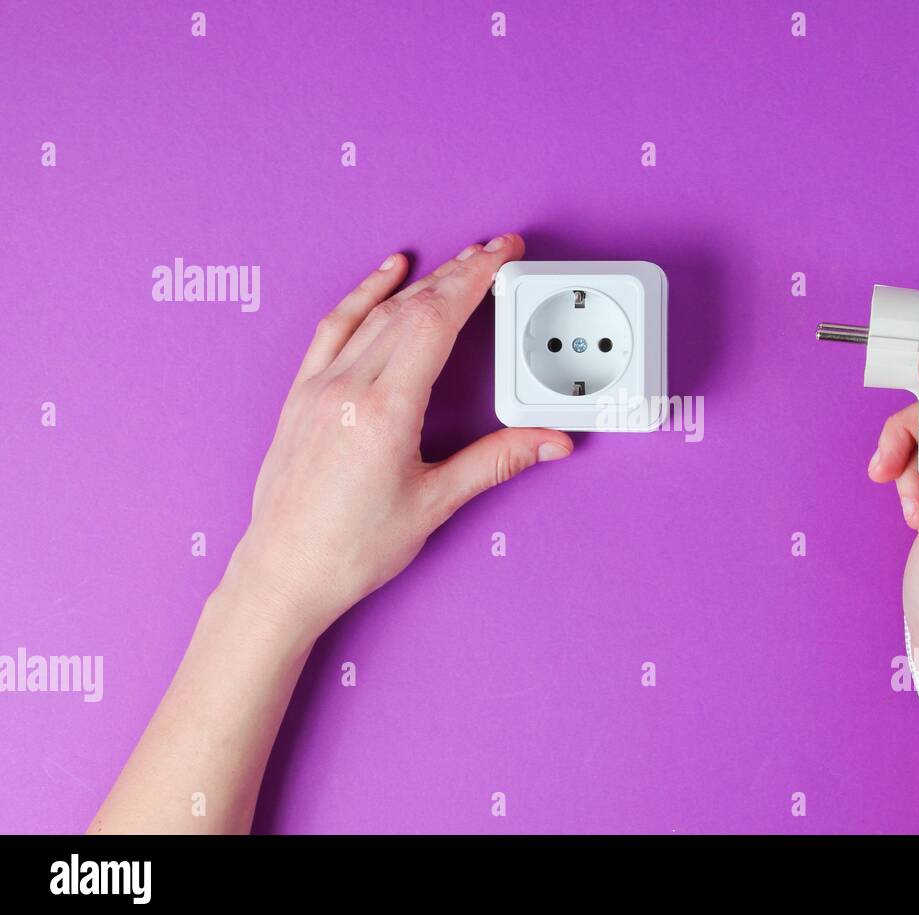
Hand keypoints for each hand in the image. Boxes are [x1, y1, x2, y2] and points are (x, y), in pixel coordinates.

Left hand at [224, 233, 571, 648]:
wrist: (283, 573)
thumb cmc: (350, 549)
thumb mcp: (435, 504)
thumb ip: (495, 461)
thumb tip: (550, 441)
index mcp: (384, 410)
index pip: (436, 321)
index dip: (474, 279)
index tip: (502, 254)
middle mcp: (347, 387)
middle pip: (411, 307)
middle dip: (459, 272)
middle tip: (496, 251)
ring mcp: (319, 386)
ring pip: (376, 312)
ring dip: (422, 282)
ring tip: (458, 260)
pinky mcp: (302, 394)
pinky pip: (334, 327)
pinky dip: (364, 295)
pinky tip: (387, 275)